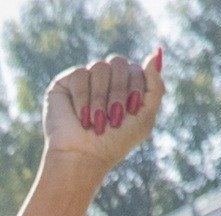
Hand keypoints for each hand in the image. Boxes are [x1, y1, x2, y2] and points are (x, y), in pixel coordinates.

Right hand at [42, 47, 165, 172]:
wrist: (84, 158)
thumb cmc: (115, 142)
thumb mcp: (145, 117)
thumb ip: (155, 87)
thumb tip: (155, 54)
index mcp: (125, 85)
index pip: (136, 69)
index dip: (135, 88)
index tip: (131, 112)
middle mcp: (105, 79)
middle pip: (118, 63)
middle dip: (118, 92)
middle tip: (114, 117)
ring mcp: (85, 79)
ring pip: (99, 67)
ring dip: (100, 98)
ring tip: (96, 122)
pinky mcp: (64, 83)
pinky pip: (79, 74)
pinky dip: (83, 98)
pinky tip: (81, 117)